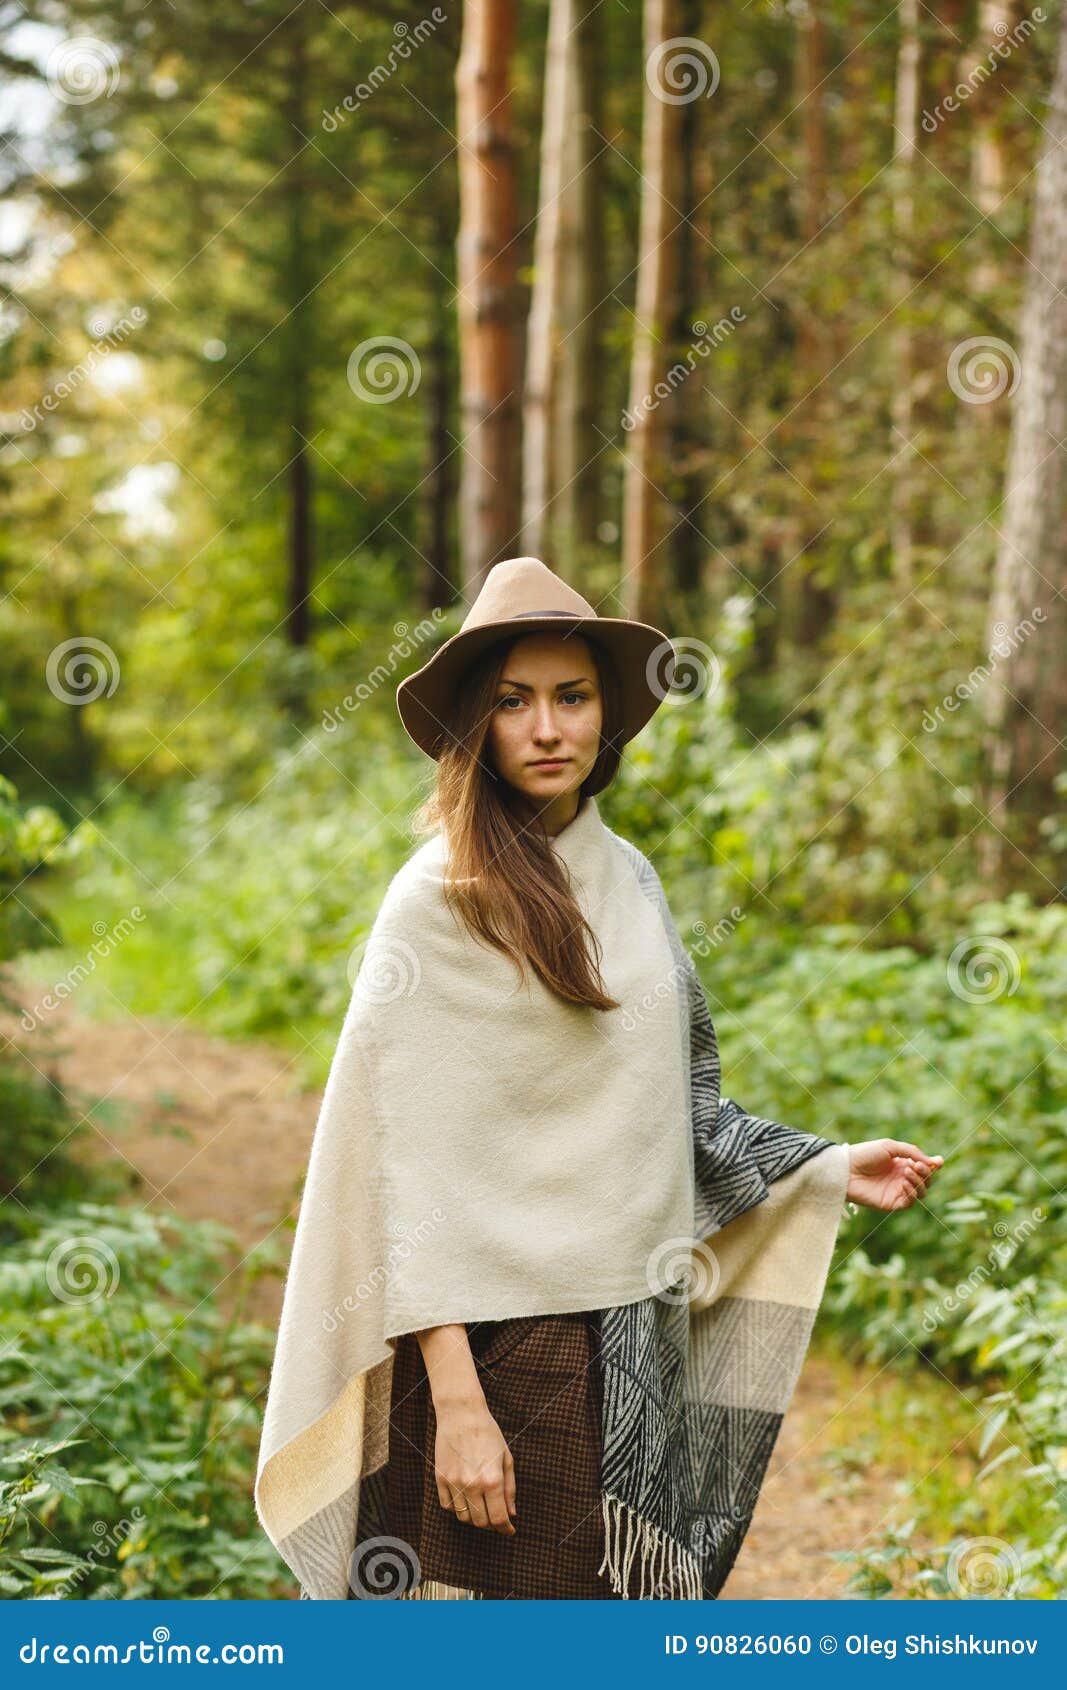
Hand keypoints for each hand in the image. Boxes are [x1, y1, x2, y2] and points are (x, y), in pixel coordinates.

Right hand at [433, 1399, 516, 1535]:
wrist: (461, 1414)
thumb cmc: (488, 1433)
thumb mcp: (506, 1458)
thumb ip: (509, 1488)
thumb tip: (511, 1513)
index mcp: (492, 1480)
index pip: (498, 1518)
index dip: (505, 1528)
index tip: (509, 1530)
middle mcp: (472, 1484)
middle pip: (481, 1522)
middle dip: (491, 1524)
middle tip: (496, 1517)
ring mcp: (454, 1482)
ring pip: (463, 1517)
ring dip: (474, 1518)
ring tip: (481, 1507)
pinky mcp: (440, 1478)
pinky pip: (448, 1506)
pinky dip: (457, 1509)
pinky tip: (466, 1500)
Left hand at [846, 1138, 943, 1211]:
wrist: (846, 1168)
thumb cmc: (865, 1154)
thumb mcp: (890, 1147)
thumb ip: (912, 1152)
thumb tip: (934, 1162)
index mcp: (902, 1163)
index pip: (924, 1167)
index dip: (933, 1166)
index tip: (938, 1162)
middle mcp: (901, 1178)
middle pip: (926, 1181)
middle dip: (926, 1173)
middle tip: (916, 1165)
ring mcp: (897, 1191)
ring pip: (920, 1192)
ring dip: (919, 1182)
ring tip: (907, 1171)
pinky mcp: (891, 1203)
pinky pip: (909, 1202)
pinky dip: (912, 1193)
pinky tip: (904, 1183)